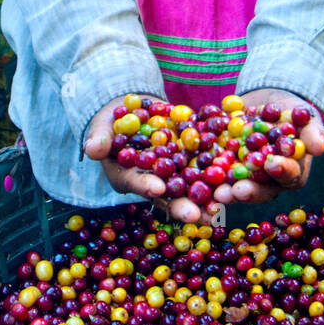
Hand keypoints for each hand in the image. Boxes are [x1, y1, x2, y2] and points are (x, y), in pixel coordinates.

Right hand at [83, 95, 222, 225]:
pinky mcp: (187, 164)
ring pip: (188, 189)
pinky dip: (216, 176)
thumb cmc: (110, 120)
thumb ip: (99, 138)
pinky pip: (203, 171)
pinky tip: (231, 181)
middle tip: (197, 216)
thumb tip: (92, 149)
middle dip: (181, 206)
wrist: (132, 108)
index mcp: (125, 177)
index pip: (135, 183)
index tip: (158, 188)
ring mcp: (170, 175)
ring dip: (204, 199)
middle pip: (166, 195)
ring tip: (220, 208)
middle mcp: (150, 182)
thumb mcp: (101, 126)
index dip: (146, 186)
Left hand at [212, 88, 323, 208]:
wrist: (266, 104)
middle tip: (236, 190)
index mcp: (291, 173)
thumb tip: (319, 147)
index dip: (281, 171)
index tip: (272, 163)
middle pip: (260, 190)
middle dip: (248, 191)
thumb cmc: (292, 113)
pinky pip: (214, 177)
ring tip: (216, 192)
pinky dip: (205, 179)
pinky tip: (195, 176)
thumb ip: (312, 131)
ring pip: (235, 189)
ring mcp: (244, 179)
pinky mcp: (224, 170)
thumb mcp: (304, 116)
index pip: (289, 175)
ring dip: (225, 192)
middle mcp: (268, 182)